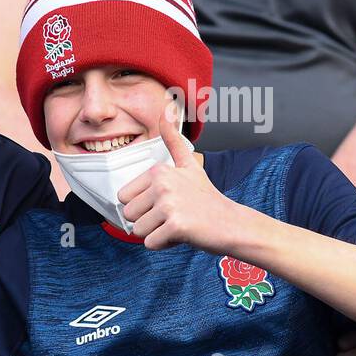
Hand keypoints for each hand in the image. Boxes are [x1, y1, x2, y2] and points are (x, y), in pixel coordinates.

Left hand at [118, 106, 245, 251]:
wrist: (231, 223)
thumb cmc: (207, 198)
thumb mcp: (189, 165)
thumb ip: (173, 140)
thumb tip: (166, 111)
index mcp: (159, 171)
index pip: (124, 198)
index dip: (143, 206)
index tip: (167, 204)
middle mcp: (163, 184)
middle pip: (129, 215)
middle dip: (147, 222)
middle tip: (172, 217)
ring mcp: (169, 204)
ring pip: (138, 231)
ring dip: (155, 234)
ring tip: (177, 224)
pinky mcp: (176, 226)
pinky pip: (151, 244)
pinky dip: (165, 244)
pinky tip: (183, 234)